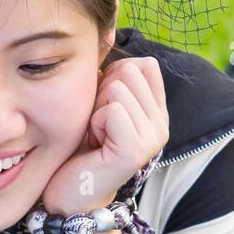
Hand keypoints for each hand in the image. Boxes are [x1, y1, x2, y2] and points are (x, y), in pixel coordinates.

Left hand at [41, 56, 168, 216]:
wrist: (71, 195)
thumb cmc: (79, 147)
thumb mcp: (99, 104)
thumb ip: (112, 77)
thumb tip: (106, 39)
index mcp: (157, 112)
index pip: (145, 64)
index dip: (114, 77)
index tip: (103, 108)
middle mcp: (162, 125)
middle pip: (129, 70)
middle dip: (102, 92)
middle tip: (96, 125)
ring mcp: (152, 138)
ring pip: (118, 88)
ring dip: (95, 108)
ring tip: (95, 135)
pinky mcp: (135, 150)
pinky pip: (113, 109)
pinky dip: (95, 122)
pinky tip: (95, 144)